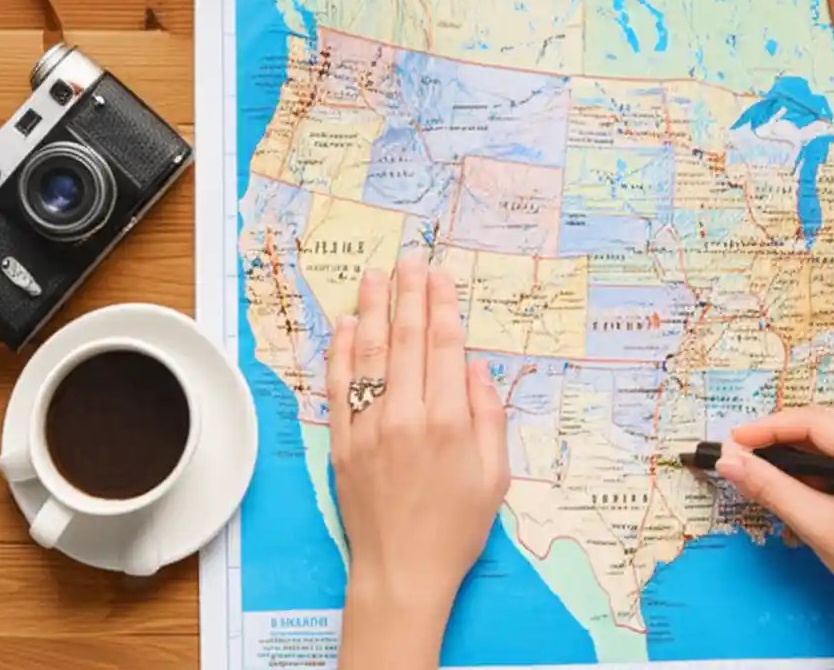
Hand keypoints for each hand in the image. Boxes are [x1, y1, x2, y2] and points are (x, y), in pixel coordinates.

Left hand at [326, 254, 509, 668]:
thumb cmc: (457, 529)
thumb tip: (475, 370)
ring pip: (368, 354)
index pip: (444, 347)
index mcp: (450, 422)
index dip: (443, 305)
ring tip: (375, 276)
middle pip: (406, 340)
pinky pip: (338, 388)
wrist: (403, 573)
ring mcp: (369, 428)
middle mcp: (407, 416)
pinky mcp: (341, 444)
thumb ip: (489, 417)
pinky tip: (344, 326)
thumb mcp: (495, 476)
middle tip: (411, 260)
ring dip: (371, 310)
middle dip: (410, 295)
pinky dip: (340, 352)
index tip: (440, 276)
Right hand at [716, 407, 833, 669]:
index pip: (817, 422)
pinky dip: (831, 466)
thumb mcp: (821, 527)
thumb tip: (728, 459)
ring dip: (807, 458)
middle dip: (786, 445)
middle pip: (830, 426)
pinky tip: (814, 491)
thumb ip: (772, 487)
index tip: (733, 442)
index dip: (768, 429)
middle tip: (747, 464)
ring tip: (781, 486)